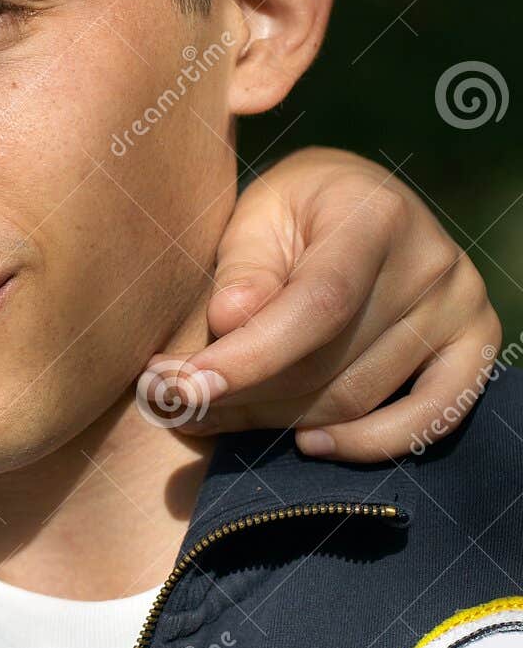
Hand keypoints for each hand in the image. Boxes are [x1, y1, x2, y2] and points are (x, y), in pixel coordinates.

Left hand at [150, 147, 501, 461]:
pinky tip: (306, 444)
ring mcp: (462, 309)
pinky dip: (366, 445)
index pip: (315, 306)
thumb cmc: (293, 211)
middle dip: (240, 393)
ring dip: (274, 419)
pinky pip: (428, 421)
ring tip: (211, 411)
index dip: (249, 356)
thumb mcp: (256, 215)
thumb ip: (243, 267)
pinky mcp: (474, 348)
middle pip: (329, 364)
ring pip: (356, 400)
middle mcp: (432, 264)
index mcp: (375, 217)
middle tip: (173, 399)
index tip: (183, 386)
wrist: (356, 202)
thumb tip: (231, 321)